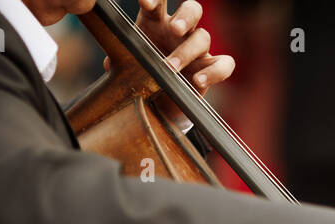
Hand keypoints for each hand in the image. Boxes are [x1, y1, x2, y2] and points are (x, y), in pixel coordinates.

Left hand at [104, 1, 235, 123]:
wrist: (156, 102)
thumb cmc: (142, 75)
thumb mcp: (127, 66)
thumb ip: (120, 61)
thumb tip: (110, 65)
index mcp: (156, 23)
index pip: (158, 3)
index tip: (145, 3)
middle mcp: (180, 32)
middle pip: (193, 9)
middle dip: (185, 17)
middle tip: (174, 29)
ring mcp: (198, 50)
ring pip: (203, 38)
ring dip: (187, 52)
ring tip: (170, 68)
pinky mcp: (211, 69)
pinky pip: (225, 64)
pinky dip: (214, 72)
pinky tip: (198, 81)